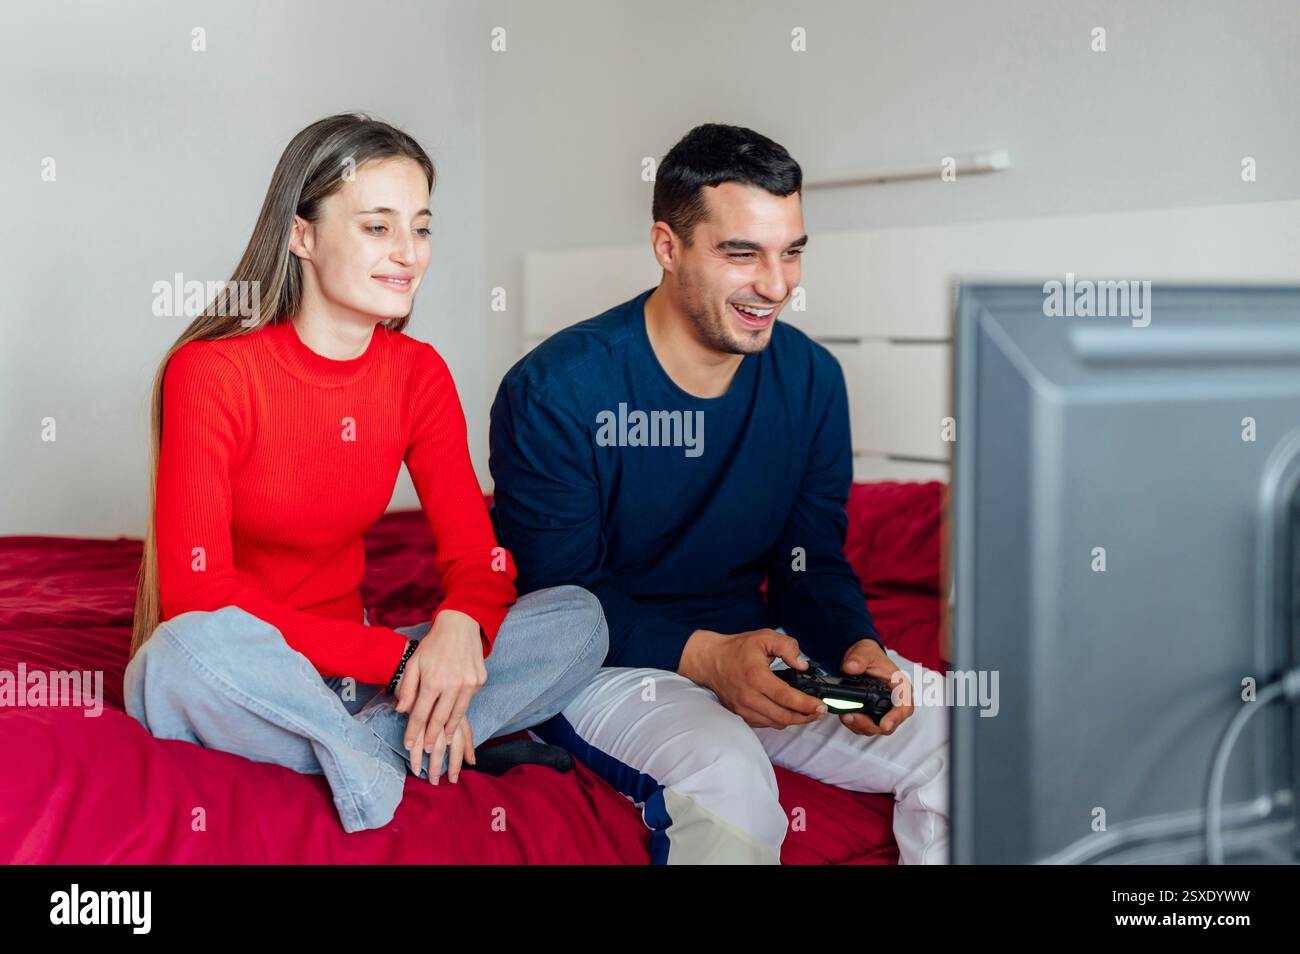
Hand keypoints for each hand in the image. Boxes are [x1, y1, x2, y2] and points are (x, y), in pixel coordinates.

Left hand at [394, 609, 485, 782]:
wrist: (460, 625)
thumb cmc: (433, 644)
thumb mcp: (414, 663)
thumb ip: (407, 688)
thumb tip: (401, 711)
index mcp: (432, 680)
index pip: (420, 714)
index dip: (414, 733)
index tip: (409, 746)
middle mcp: (452, 684)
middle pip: (439, 719)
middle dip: (432, 739)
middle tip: (427, 752)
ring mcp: (468, 683)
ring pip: (457, 715)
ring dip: (448, 731)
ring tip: (442, 742)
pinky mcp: (479, 681)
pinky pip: (468, 701)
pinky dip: (461, 712)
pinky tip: (454, 721)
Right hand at [678, 628, 826, 728]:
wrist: (709, 660)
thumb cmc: (737, 649)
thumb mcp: (764, 637)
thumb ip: (787, 646)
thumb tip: (802, 664)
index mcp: (756, 677)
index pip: (786, 698)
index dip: (807, 705)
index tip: (821, 706)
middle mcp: (748, 697)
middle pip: (784, 717)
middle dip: (806, 716)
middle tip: (820, 711)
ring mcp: (743, 709)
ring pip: (776, 723)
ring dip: (794, 720)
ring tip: (808, 712)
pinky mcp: (740, 714)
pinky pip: (766, 724)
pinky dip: (780, 720)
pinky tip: (788, 711)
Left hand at [839, 639, 913, 735]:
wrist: (858, 658)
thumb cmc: (869, 655)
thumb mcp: (865, 652)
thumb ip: (858, 659)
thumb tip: (851, 667)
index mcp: (900, 687)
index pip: (905, 707)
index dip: (896, 718)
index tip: (885, 725)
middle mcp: (894, 702)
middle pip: (889, 724)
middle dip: (870, 724)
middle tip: (852, 717)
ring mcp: (882, 710)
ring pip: (875, 728)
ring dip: (859, 725)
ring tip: (846, 715)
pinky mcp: (870, 715)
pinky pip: (864, 726)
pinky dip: (853, 724)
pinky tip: (845, 715)